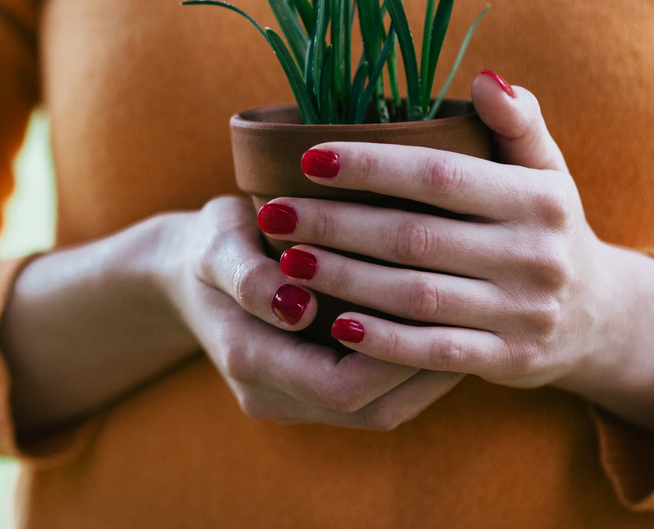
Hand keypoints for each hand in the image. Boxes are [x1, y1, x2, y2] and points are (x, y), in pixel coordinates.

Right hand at [156, 195, 463, 428]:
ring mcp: (291, 402)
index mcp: (248, 360)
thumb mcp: (217, 242)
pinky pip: (373, 399)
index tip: (431, 301)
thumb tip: (294, 303)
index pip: (340, 384)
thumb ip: (246, 273)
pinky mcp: (311, 394)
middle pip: (370, 408)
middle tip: (468, 314)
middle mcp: (271, 396)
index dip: (391, 352)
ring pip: (379, 411)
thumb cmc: (211, 243)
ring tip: (465, 325)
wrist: (186, 271)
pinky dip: (407, 368)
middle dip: (423, 364)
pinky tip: (437, 329)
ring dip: (424, 372)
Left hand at [256, 70, 653, 441]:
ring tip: (286, 261)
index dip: (372, 166)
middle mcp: (535, 257)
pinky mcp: (507, 360)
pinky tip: (331, 322)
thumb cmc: (546, 224)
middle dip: (336, 225)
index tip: (307, 158)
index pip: (440, 176)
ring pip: (415, 295)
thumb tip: (485, 77)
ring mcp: (521, 313)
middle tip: (272, 212)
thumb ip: (518, 122)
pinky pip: (433, 351)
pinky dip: (381, 340)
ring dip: (344, 279)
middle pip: (415, 237)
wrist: (600, 316)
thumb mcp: (546, 169)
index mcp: (539, 199)